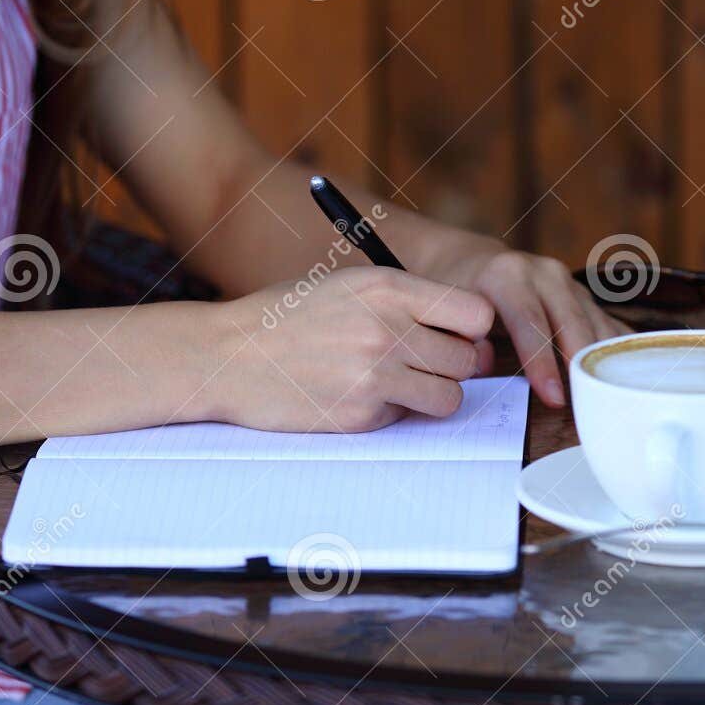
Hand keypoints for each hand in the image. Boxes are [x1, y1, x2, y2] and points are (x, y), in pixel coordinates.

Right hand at [200, 268, 494, 431]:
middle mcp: (387, 329)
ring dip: (430, 394)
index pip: (477, 314)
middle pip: (467, 359)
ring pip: (449, 397)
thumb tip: (476, 341)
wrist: (228, 355)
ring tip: (393, 381)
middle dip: (451, 365)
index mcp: (388, 287)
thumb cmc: (292, 317)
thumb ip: (411, 304)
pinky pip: (407, 418)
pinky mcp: (361, 415)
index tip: (454, 335)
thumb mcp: (352, 286)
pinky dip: (391, 411)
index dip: (471, 329)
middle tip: (418, 362)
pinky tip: (354, 394)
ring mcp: (375, 375)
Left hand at [433, 238, 628, 406]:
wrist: (471, 259)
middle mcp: (544, 274)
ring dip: (604, 360)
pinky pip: (608, 324)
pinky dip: (617, 350)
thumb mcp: (447, 308)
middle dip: (581, 365)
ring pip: (596, 323)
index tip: (553, 398)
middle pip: (572, 322)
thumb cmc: (457, 290)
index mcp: (506, 275)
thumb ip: (463, 336)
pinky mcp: (583, 296)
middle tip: (588, 404)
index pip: (529, 321)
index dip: (542, 361)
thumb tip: (485, 364)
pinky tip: (627, 377)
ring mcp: (568, 283)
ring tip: (610, 399)